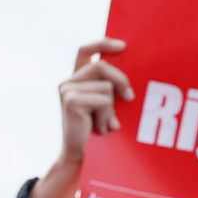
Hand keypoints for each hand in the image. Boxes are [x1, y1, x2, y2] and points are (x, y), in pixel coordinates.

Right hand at [57, 37, 132, 158]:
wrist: (79, 155)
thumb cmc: (95, 130)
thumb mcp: (104, 104)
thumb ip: (109, 86)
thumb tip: (131, 75)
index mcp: (75, 79)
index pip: (85, 50)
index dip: (102, 43)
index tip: (123, 46)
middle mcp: (68, 82)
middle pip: (102, 66)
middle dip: (121, 81)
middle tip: (129, 98)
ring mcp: (67, 90)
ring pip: (106, 86)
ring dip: (112, 108)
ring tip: (105, 123)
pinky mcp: (72, 100)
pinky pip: (104, 100)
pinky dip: (107, 116)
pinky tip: (100, 128)